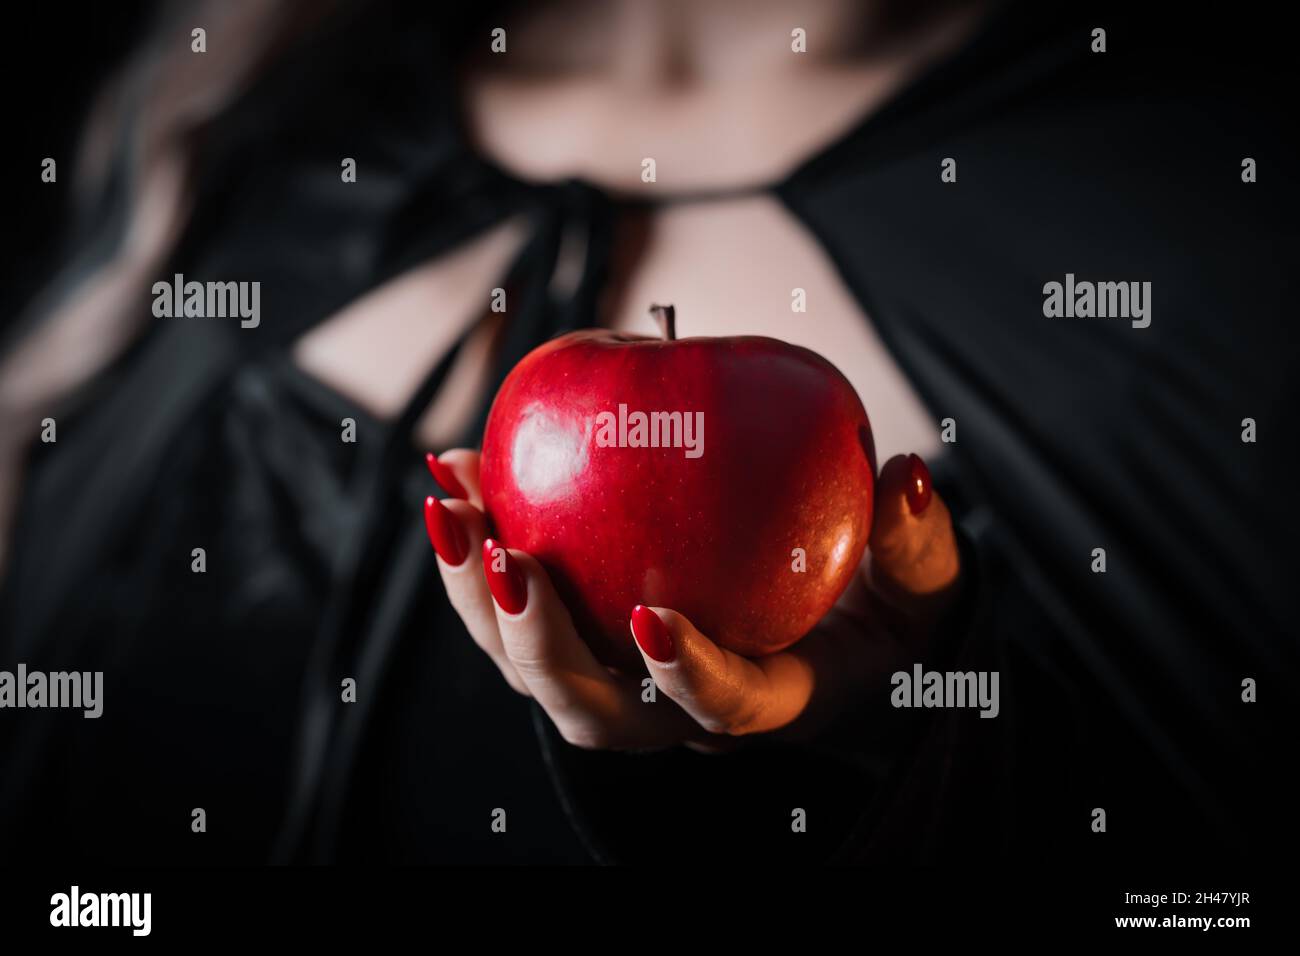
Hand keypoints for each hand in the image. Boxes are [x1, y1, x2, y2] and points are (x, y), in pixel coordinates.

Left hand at [422, 449, 962, 749]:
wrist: (822, 624)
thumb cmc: (875, 608)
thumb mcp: (920, 585)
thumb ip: (917, 543)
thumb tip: (905, 478)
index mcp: (768, 700)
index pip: (728, 709)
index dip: (689, 678)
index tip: (654, 618)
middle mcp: (676, 709)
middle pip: (592, 710)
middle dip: (537, 644)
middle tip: (506, 556)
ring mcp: (618, 678)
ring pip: (531, 667)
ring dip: (478, 594)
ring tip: (453, 500)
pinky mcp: (578, 636)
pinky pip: (515, 607)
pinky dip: (476, 547)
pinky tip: (459, 468)